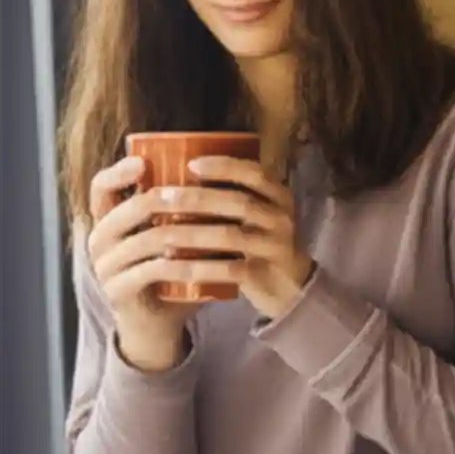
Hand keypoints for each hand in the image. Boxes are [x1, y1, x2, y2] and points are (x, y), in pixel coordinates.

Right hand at [87, 156, 216, 370]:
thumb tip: (218, 168)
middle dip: (160, 199)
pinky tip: (204, 261)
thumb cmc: (169, 271)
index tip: (143, 161)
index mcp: (107, 220)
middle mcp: (98, 240)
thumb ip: (178, 208)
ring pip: (143, 241)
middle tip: (191, 193)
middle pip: (124, 210)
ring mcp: (105, 267)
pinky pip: (151, 271)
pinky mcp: (118, 291)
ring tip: (210, 226)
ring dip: (181, 233)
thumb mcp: (170, 235)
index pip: (100, 187)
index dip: (118, 172)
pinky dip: (182, 265)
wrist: (158, 322)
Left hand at [170, 155, 314, 319]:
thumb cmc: (261, 245)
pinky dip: (200, 267)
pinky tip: (175, 267)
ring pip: (230, 236)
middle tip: (162, 198)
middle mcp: (280, 218)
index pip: (253, 173)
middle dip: (195, 198)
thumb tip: (179, 178)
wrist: (293, 289)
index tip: (190, 164)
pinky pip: (229, 269)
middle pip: (237, 202)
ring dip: (191, 234)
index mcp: (278, 196)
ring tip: (161, 234)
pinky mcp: (264, 275)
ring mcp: (275, 247)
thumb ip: (232, 198)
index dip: (222, 166)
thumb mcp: (258, 216)